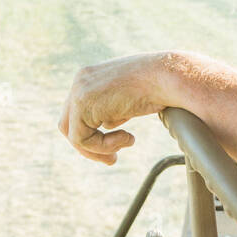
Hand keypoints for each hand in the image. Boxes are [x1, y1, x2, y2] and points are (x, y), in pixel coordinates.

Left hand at [58, 50, 176, 163]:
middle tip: (113, 159)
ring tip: (127, 142)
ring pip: (73, 135)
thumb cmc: (160, 86)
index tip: (116, 147)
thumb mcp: (130, 98)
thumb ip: (113, 109)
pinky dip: (103, 146)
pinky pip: (82, 139)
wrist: (169, 77)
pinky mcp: (83, 104)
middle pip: (68, 124)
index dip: (94, 135)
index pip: (77, 113)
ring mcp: (79, 91)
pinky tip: (129, 138)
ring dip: (98, 149)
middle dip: (90, 146)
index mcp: (90, 77)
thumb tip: (106, 125)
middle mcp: (80, 81)